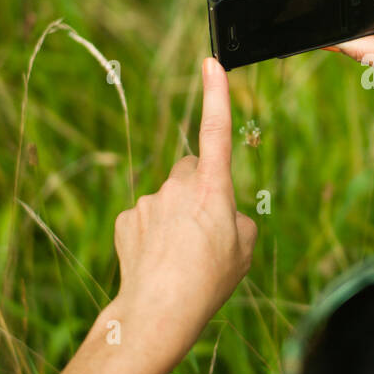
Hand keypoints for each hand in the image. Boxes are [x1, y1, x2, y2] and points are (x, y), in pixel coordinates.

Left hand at [109, 57, 256, 373]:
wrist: (159, 311)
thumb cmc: (210, 281)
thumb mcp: (245, 248)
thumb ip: (236, 218)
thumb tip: (221, 213)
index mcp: (213, 188)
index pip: (216, 130)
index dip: (216, 95)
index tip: (211, 62)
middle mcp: (178, 185)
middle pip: (192, 171)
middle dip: (199, 189)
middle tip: (206, 231)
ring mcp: (149, 201)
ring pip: (169, 198)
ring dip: (177, 218)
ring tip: (183, 258)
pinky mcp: (128, 219)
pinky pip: (146, 218)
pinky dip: (153, 235)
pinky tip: (158, 261)